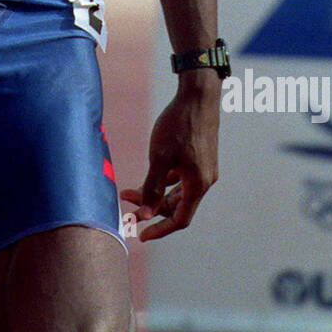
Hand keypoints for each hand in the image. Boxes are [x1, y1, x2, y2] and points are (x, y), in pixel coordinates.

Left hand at [121, 78, 219, 240]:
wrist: (198, 95)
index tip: (141, 235)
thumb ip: (152, 188)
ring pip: (177, 192)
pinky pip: (181, 179)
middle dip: (151, 207)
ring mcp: (203, 169)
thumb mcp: (160, 157)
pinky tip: (149, 176)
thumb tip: (144, 214)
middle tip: (126, 203)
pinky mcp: (199, 158)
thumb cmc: (179, 124)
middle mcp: (205, 180)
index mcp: (198, 184)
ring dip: (155, 194)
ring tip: (129, 191)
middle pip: (177, 206)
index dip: (160, 229)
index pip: (180, 219)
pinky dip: (164, 182)